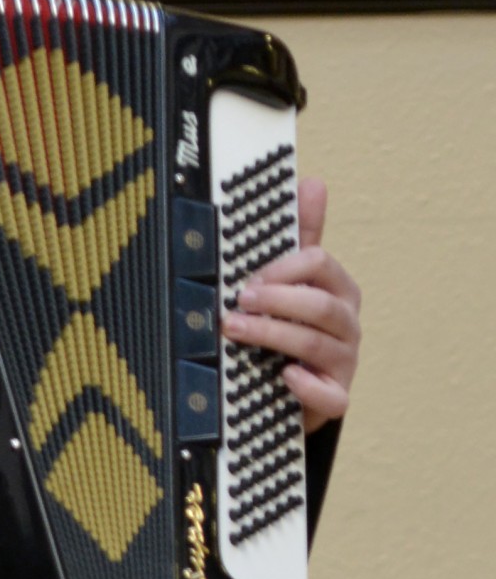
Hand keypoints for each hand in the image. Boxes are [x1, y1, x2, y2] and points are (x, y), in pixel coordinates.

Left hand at [220, 177, 360, 432]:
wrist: (285, 383)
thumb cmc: (288, 322)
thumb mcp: (292, 277)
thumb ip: (300, 233)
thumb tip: (313, 182)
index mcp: (335, 289)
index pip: (320, 262)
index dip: (283, 266)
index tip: (248, 275)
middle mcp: (345, 323)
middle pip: (320, 304)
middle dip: (276, 300)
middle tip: (238, 300)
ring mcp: (343, 361)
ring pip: (316, 343)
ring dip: (271, 334)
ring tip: (234, 329)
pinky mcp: (333, 396)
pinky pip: (331, 394)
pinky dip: (308, 386)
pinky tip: (285, 376)